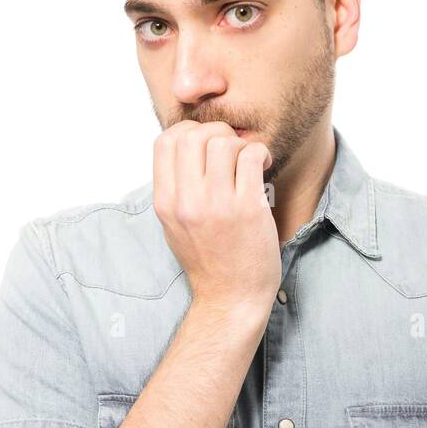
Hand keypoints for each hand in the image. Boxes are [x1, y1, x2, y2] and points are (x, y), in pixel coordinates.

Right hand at [152, 121, 280, 314]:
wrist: (230, 296)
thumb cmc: (207, 258)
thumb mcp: (174, 224)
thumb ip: (175, 187)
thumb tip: (187, 145)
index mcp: (165, 202)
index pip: (164, 142)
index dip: (187, 131)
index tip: (205, 144)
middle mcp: (186, 202)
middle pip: (192, 135)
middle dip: (215, 132)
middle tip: (231, 149)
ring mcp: (217, 205)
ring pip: (223, 141)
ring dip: (240, 144)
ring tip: (248, 160)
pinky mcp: (247, 209)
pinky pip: (251, 156)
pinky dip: (259, 153)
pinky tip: (262, 167)